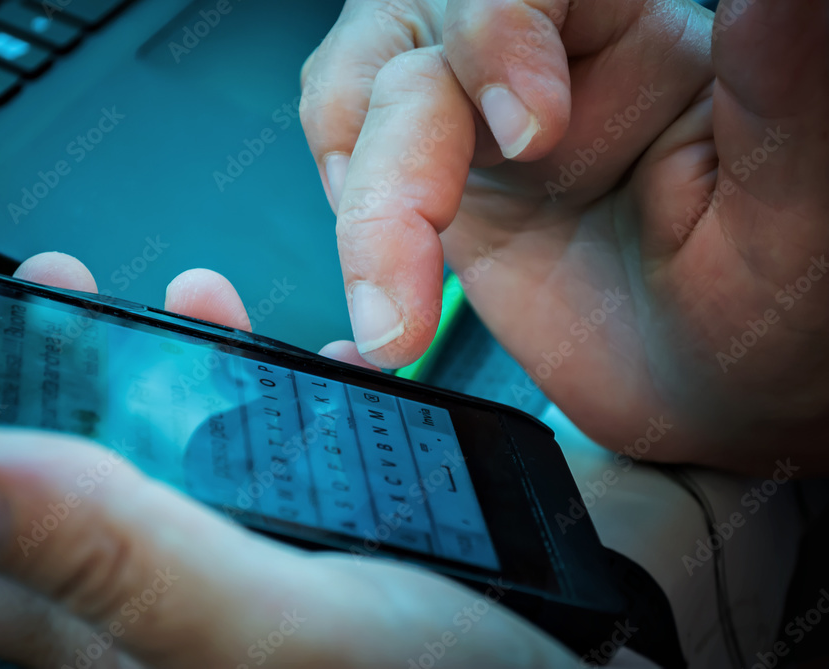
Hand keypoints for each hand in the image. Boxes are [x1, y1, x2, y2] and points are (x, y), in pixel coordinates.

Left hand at [0, 252, 575, 668]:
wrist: (582, 662)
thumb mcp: (267, 620)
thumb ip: (113, 556)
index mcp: (123, 637)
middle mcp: (168, 604)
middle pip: (71, 483)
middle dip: (64, 378)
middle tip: (60, 292)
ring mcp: (241, 559)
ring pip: (172, 448)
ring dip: (170, 364)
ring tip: (193, 298)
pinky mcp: (305, 528)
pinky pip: (262, 445)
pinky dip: (271, 384)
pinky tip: (303, 352)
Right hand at [301, 0, 828, 472]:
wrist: (701, 404)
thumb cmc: (766, 315)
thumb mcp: (793, 213)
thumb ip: (782, 83)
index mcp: (640, 39)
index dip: (499, 30)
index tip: (528, 135)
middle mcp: (548, 61)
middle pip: (420, 29)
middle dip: (405, 140)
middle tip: (431, 234)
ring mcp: (476, 122)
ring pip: (361, 85)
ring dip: (364, 195)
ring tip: (392, 305)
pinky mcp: (432, 180)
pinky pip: (348, 153)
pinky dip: (349, 219)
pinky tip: (384, 286)